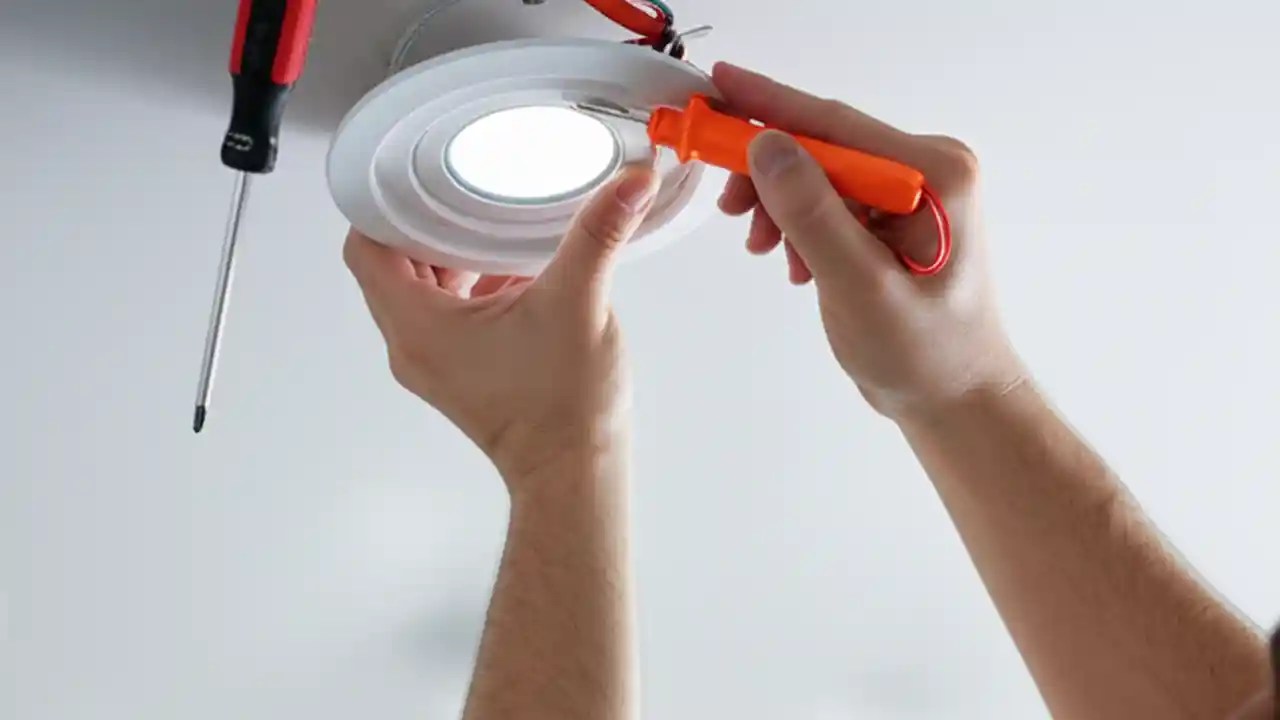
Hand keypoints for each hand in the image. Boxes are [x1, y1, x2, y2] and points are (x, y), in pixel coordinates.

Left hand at [343, 167, 658, 487]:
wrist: (575, 472)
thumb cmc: (564, 408)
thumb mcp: (579, 302)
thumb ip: (598, 234)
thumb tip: (631, 183)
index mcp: (419, 326)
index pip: (365, 249)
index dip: (381, 206)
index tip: (411, 176)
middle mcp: (412, 346)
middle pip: (390, 265)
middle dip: (423, 225)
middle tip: (459, 190)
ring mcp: (432, 362)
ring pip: (417, 289)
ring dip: (447, 255)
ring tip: (487, 224)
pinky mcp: (456, 371)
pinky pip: (443, 313)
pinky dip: (466, 285)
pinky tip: (511, 268)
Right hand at [713, 63, 1026, 421]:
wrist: (954, 397)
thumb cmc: (923, 352)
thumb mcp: (860, 286)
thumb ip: (813, 215)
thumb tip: (766, 146)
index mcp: (935, 172)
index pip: (835, 125)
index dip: (768, 107)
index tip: (717, 85)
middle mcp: (927, 167)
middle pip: (823, 145)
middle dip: (769, 175)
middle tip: (728, 207)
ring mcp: (912, 190)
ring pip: (819, 174)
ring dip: (781, 207)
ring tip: (765, 250)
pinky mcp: (894, 215)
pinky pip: (829, 200)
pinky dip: (799, 225)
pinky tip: (796, 263)